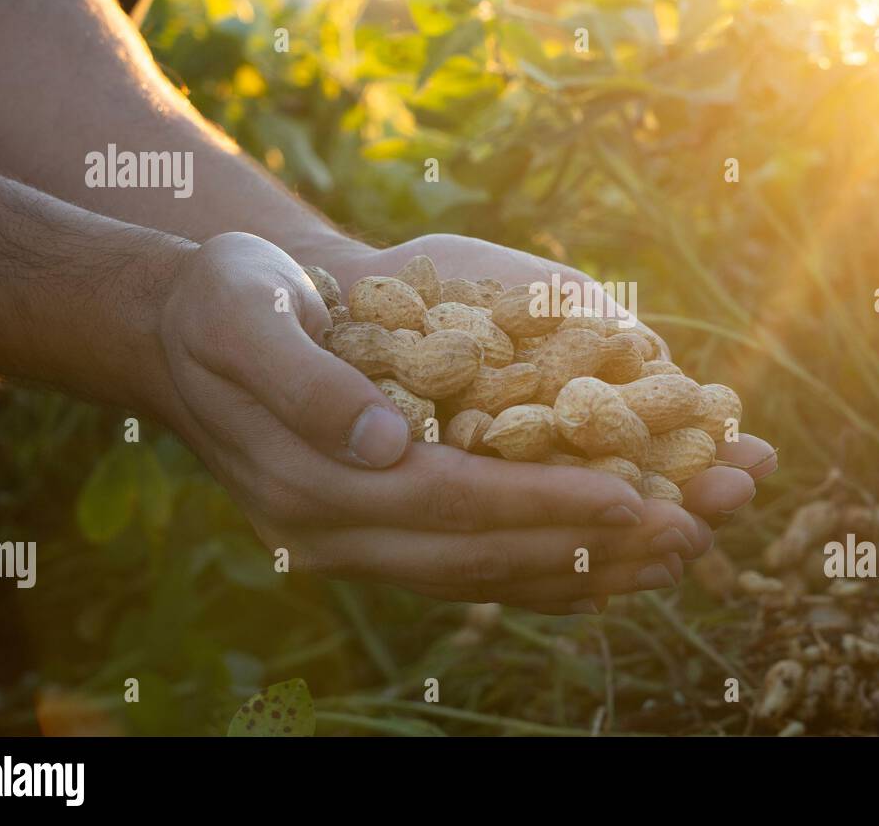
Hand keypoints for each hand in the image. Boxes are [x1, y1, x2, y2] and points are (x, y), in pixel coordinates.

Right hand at [155, 232, 713, 613]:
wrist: (182, 331)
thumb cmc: (225, 303)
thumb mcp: (246, 317)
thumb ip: (306, 382)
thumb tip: (384, 441)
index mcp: (310, 481)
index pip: (449, 503)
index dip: (544, 504)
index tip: (635, 497)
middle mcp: (337, 534)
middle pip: (486, 555)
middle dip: (597, 546)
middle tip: (697, 530)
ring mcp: (359, 545)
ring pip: (491, 576)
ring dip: (593, 567)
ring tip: (686, 548)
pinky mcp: (380, 535)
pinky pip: (477, 567)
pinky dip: (551, 566)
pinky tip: (617, 559)